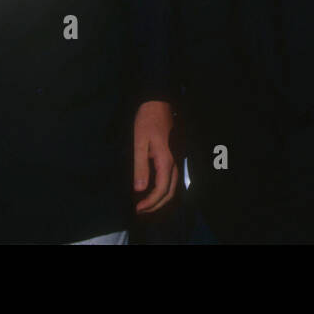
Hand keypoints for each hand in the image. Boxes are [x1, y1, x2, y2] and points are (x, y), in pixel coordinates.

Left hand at [133, 99, 176, 213]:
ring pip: (173, 186)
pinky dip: (163, 189)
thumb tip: (140, 190)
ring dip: (160, 199)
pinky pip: (172, 178)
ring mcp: (176, 158)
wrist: (158, 103)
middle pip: (170, 192)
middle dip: (156, 205)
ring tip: (145, 204)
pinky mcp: (174, 155)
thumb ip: (140, 166)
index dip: (150, 203)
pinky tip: (152, 189)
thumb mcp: (139, 143)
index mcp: (166, 161)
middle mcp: (174, 162)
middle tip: (140, 211)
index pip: (161, 190)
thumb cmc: (146, 122)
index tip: (137, 209)